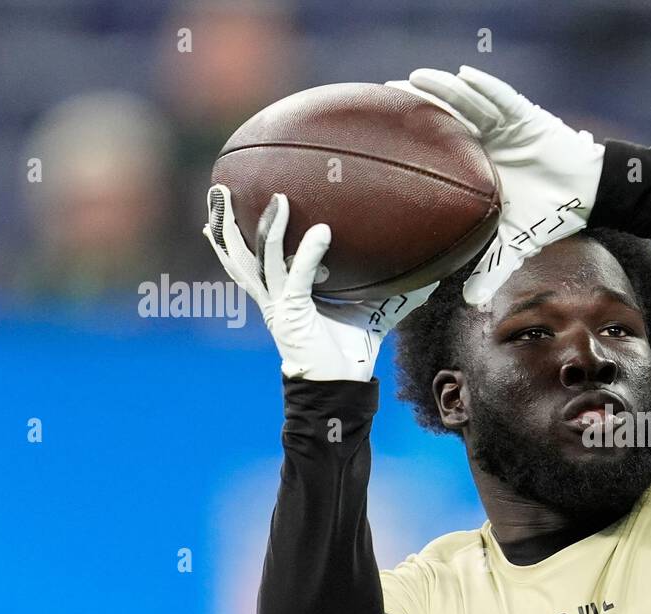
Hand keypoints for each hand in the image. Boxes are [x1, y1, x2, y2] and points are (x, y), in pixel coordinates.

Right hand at [203, 185, 436, 381]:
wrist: (342, 386)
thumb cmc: (349, 353)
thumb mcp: (369, 314)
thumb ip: (392, 294)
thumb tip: (429, 278)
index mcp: (283, 295)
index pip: (259, 258)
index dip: (245, 234)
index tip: (241, 203)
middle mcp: (274, 297)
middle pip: (242, 254)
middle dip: (229, 223)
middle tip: (222, 189)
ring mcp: (279, 305)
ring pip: (261, 259)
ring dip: (266, 228)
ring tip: (275, 197)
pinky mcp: (291, 313)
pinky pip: (298, 276)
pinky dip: (309, 253)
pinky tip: (321, 232)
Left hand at [387, 65, 605, 305]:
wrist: (587, 195)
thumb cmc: (548, 213)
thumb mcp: (515, 245)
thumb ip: (492, 269)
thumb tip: (471, 303)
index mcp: (475, 162)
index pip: (435, 144)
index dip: (409, 136)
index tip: (376, 135)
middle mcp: (484, 138)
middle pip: (443, 114)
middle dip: (413, 102)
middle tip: (379, 94)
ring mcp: (504, 125)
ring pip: (467, 100)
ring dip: (442, 88)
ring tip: (414, 79)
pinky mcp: (527, 116)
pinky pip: (502, 97)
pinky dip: (485, 87)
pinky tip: (464, 75)